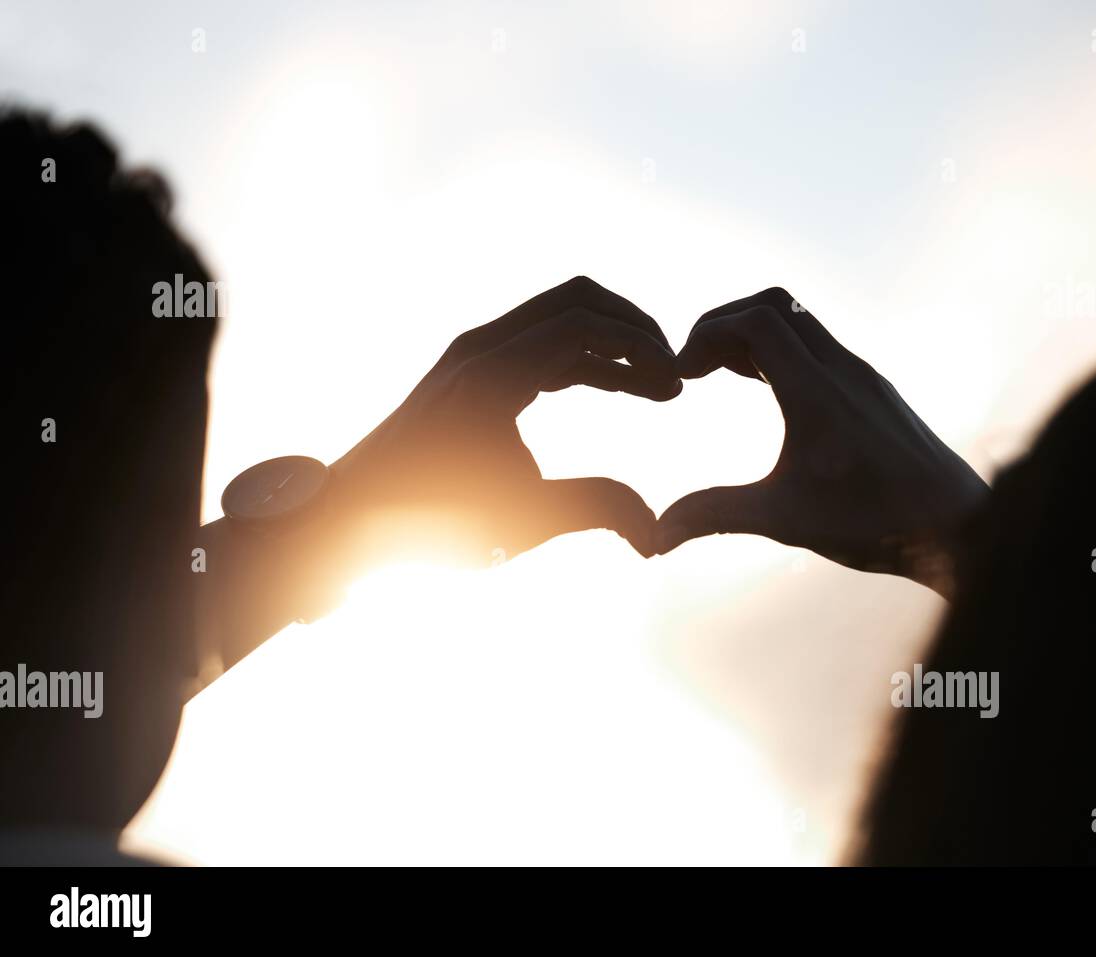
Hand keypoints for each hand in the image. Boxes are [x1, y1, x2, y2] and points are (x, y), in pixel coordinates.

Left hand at [331, 276, 681, 563]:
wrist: (351, 517)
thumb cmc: (428, 519)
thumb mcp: (519, 520)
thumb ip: (594, 509)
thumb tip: (655, 532)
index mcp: (492, 373)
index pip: (584, 324)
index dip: (640, 348)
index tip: (676, 385)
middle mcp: (481, 349)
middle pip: (576, 302)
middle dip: (633, 332)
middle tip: (671, 375)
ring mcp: (474, 357)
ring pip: (560, 321)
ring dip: (610, 347)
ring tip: (655, 390)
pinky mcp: (473, 373)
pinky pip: (541, 345)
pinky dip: (583, 360)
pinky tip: (613, 389)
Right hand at [655, 288, 986, 595]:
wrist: (957, 527)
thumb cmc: (876, 522)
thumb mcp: (784, 521)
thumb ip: (716, 516)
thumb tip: (657, 536)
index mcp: (817, 392)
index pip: (757, 321)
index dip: (708, 333)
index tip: (682, 373)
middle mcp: (842, 371)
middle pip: (775, 304)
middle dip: (724, 323)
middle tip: (694, 364)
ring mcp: (862, 376)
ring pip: (800, 322)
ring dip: (753, 335)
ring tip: (718, 373)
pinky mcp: (873, 390)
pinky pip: (819, 346)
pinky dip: (781, 351)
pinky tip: (766, 390)